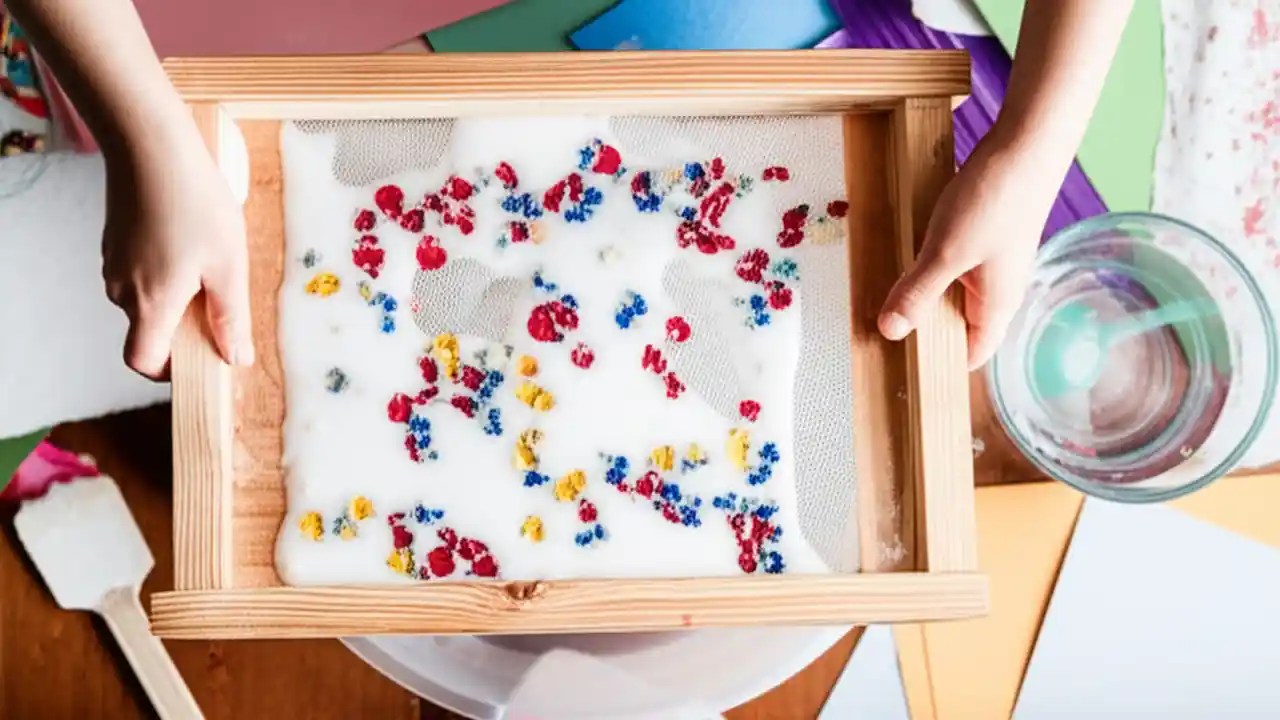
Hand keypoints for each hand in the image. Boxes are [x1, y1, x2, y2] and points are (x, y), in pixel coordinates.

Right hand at [102, 126, 252, 379]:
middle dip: (184, 324)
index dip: (168, 370)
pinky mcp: (114, 242)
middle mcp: (122, 290)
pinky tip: (189, 238)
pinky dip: (164, 270)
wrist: (150, 144)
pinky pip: (140, 272)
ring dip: (177, 294)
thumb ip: (231, 318)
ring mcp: (113, 264)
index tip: (200, 355)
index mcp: (150, 304)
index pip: (142, 362)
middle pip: (148, 329)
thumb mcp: (229, 265)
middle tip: (220, 294)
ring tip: (209, 258)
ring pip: (145, 299)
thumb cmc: (195, 203)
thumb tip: (235, 359)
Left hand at [877, 132, 1056, 369]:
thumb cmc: (995, 200)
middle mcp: (1000, 288)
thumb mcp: (945, 253)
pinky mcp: (987, 235)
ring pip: (954, 291)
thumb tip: (891, 331)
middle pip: (958, 324)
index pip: (972, 355)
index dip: (940, 366)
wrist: (1028, 142)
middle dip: (924, 326)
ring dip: (924, 291)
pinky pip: (955, 263)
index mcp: (997, 305)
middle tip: (880, 326)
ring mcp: (994, 261)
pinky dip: (932, 264)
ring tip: (887, 290)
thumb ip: (918, 293)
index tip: (901, 367)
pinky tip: (909, 252)